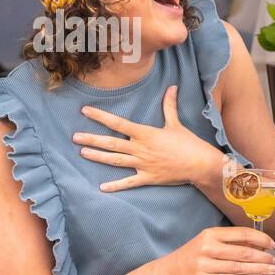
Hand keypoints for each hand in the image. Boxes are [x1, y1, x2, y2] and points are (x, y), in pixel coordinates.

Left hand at [74, 86, 221, 191]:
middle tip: (74, 137)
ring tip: (83, 153)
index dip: (100, 117)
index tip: (85, 111)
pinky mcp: (149, 178)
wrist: (200, 164)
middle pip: (111, 143)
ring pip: (115, 160)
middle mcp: (141, 149)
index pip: (118, 123)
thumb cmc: (189, 144)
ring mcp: (143, 164)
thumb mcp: (176, 124)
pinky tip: (102, 187)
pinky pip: (129, 182)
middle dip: (91, 139)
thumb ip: (169, 106)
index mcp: (146, 134)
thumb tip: (172, 87)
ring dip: (98, 157)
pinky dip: (116, 186)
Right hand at [153, 226, 274, 274]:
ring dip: (260, 269)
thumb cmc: (189, 258)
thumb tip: (257, 244)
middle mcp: (208, 247)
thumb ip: (229, 242)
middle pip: (244, 251)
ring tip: (272, 270)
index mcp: (210, 234)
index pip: (242, 233)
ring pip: (240, 267)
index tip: (273, 244)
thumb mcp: (206, 243)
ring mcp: (205, 265)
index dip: (261, 239)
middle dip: (264, 257)